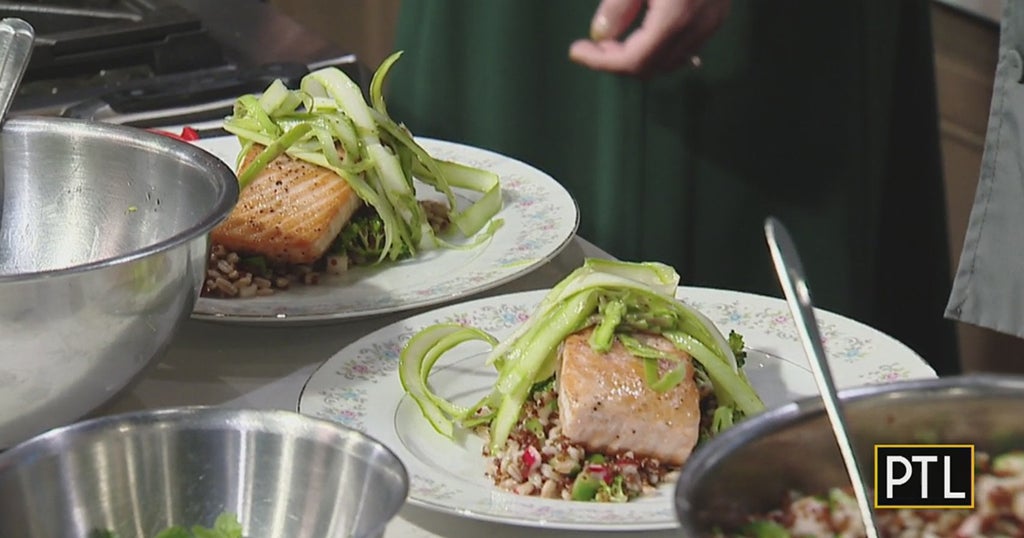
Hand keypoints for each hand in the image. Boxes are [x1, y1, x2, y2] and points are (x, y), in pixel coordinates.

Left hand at [569, 0, 730, 76]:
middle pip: (652, 68)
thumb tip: (601, 36)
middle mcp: (698, 27)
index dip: (600, 62)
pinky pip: (685, 47)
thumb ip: (617, 7)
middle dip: (618, 61)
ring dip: (639, 56)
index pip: (634, 61)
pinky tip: (641, 30)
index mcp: (675, 17)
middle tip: (595, 43)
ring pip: (670, 62)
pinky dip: (658, 47)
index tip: (577, 50)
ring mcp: (712, 23)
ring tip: (615, 37)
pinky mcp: (718, 15)